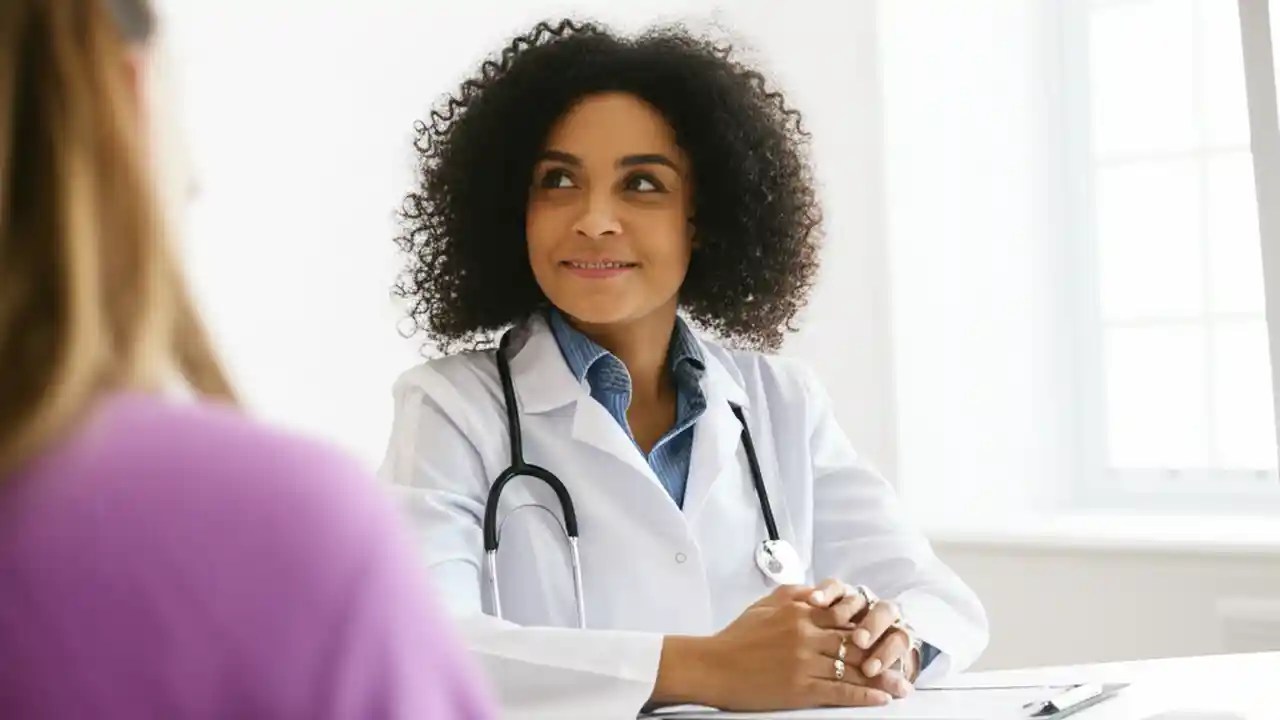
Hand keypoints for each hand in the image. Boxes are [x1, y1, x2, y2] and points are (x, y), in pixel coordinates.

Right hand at [651, 582, 902, 710]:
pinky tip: (878, 699)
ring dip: (882, 679)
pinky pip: (838, 691)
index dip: (870, 625)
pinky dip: (863, 696)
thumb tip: (819, 591)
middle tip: (906, 662)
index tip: (888, 632)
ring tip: (901, 686)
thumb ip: (794, 594)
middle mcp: (805, 633)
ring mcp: (803, 661)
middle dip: (884, 653)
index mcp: (799, 611)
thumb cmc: (737, 637)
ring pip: (852, 668)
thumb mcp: (765, 605)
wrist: (713, 666)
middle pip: (855, 642)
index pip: (845, 615)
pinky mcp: (799, 687)